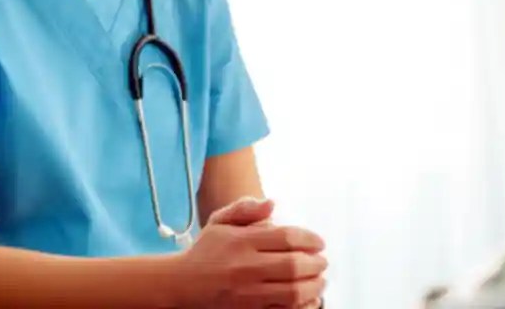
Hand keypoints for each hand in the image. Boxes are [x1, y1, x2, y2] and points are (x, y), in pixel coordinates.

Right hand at [174, 197, 326, 307]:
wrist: (181, 285)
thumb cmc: (206, 251)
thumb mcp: (220, 222)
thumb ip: (246, 209)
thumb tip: (272, 204)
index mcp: (241, 241)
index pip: (287, 237)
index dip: (310, 239)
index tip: (319, 243)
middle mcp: (245, 266)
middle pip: (294, 265)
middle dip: (316, 264)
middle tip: (323, 262)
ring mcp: (247, 292)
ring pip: (293, 291)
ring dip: (314, 286)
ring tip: (319, 281)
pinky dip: (302, 306)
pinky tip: (309, 300)